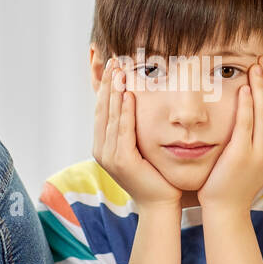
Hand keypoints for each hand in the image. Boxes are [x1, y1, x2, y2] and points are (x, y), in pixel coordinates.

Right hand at [93, 58, 180, 209]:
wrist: (161, 203)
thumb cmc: (155, 174)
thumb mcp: (141, 146)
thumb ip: (133, 127)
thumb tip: (135, 100)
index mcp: (103, 144)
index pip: (102, 108)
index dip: (106, 86)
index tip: (113, 64)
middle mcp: (101, 149)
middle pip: (102, 108)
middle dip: (108, 83)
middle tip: (114, 59)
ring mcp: (108, 156)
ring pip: (110, 116)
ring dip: (114, 92)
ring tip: (120, 70)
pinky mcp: (121, 161)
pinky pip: (121, 131)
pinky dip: (124, 112)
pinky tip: (128, 95)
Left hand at [197, 55, 262, 210]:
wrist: (226, 209)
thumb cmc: (235, 181)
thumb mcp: (254, 156)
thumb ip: (258, 136)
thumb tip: (256, 111)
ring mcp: (260, 153)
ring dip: (261, 86)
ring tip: (255, 66)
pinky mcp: (242, 155)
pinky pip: (246, 125)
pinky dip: (247, 105)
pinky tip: (245, 88)